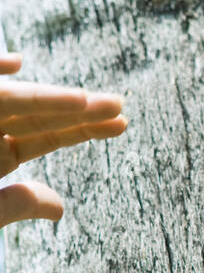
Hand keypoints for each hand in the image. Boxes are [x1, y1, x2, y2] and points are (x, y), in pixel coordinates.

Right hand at [0, 53, 126, 226]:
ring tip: (84, 101)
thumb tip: (60, 210)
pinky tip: (17, 62)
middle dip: (78, 110)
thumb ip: (17, 206)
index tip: (121, 123)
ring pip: (13, 101)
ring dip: (46, 98)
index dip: (83, 129)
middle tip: (120, 104)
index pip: (45, 135)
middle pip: (37, 114)